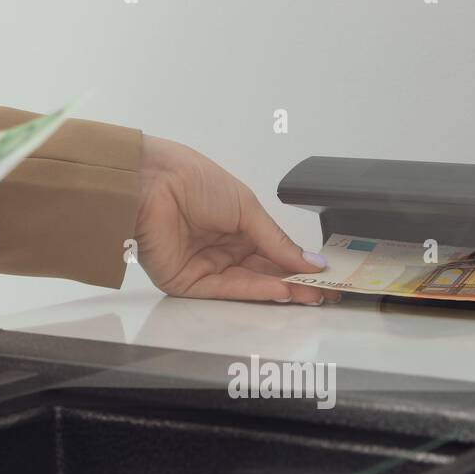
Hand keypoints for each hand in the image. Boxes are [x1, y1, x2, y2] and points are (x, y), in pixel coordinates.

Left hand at [135, 136, 335, 304]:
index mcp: (235, 224)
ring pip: (249, 285)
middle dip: (295, 282)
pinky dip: (256, 290)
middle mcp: (220, 247)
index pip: (272, 251)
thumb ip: (277, 240)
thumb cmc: (190, 180)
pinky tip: (280, 289)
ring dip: (281, 289)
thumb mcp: (247, 207)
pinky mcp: (189, 283)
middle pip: (264, 271)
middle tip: (323, 291)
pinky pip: (227, 290)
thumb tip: (308, 260)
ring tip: (310, 294)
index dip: (298, 263)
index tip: (323, 273)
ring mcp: (206, 267)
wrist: (150, 183)